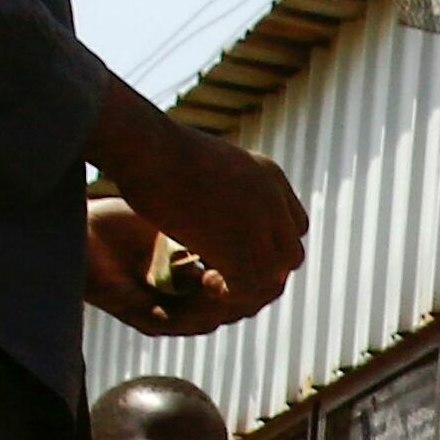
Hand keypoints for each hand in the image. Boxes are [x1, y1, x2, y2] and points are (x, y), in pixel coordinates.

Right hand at [90, 82, 309, 321]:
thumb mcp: (205, 157)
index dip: (270, 244)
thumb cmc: (156, 147)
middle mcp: (273, 200)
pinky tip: (202, 283)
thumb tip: (212, 188)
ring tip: (210, 278)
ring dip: (243, 283)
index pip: (293, 224)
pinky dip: (227, 292)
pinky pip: (247, 287)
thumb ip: (222, 180)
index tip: (239, 249)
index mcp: (269, 176)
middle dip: (263, 269)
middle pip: (290, 253)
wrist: (145, 147)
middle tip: (227, 272)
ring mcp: (259, 225)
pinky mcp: (236, 248)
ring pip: (272, 275)